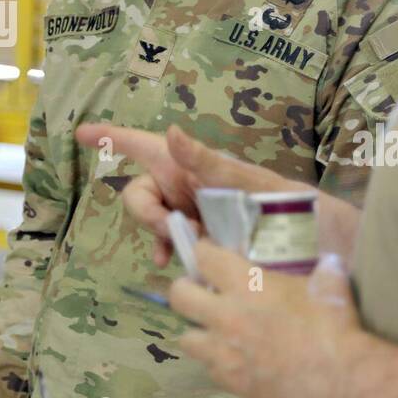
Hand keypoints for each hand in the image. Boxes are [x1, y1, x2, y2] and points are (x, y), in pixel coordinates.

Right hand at [74, 122, 308, 267]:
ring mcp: (192, 215)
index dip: (112, 136)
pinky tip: (174, 264)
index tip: (82, 133)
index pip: (142, 146)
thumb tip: (171, 132)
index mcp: (192, 165)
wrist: (316, 245)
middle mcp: (187, 187)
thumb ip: (208, 162)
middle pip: (139, 193)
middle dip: (144, 211)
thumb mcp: (249, 182)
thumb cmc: (288, 202)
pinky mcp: (202, 241)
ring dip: (158, 235)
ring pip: (153, 222)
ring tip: (181, 249)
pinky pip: (170, 245)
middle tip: (170, 228)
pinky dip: (168, 251)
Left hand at [170, 242, 365, 397]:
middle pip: (178, 296)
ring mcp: (224, 352)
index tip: (209, 255)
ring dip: (199, 331)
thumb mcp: (330, 283)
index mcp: (246, 284)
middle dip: (187, 291)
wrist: (340, 376)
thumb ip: (322, 268)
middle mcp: (225, 315)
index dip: (203, 252)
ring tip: (217, 332)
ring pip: (186, 338)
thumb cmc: (334, 325)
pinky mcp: (230, 381)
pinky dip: (218, 362)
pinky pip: (209, 369)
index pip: (203, 257)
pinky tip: (237, 360)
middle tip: (202, 294)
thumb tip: (329, 261)